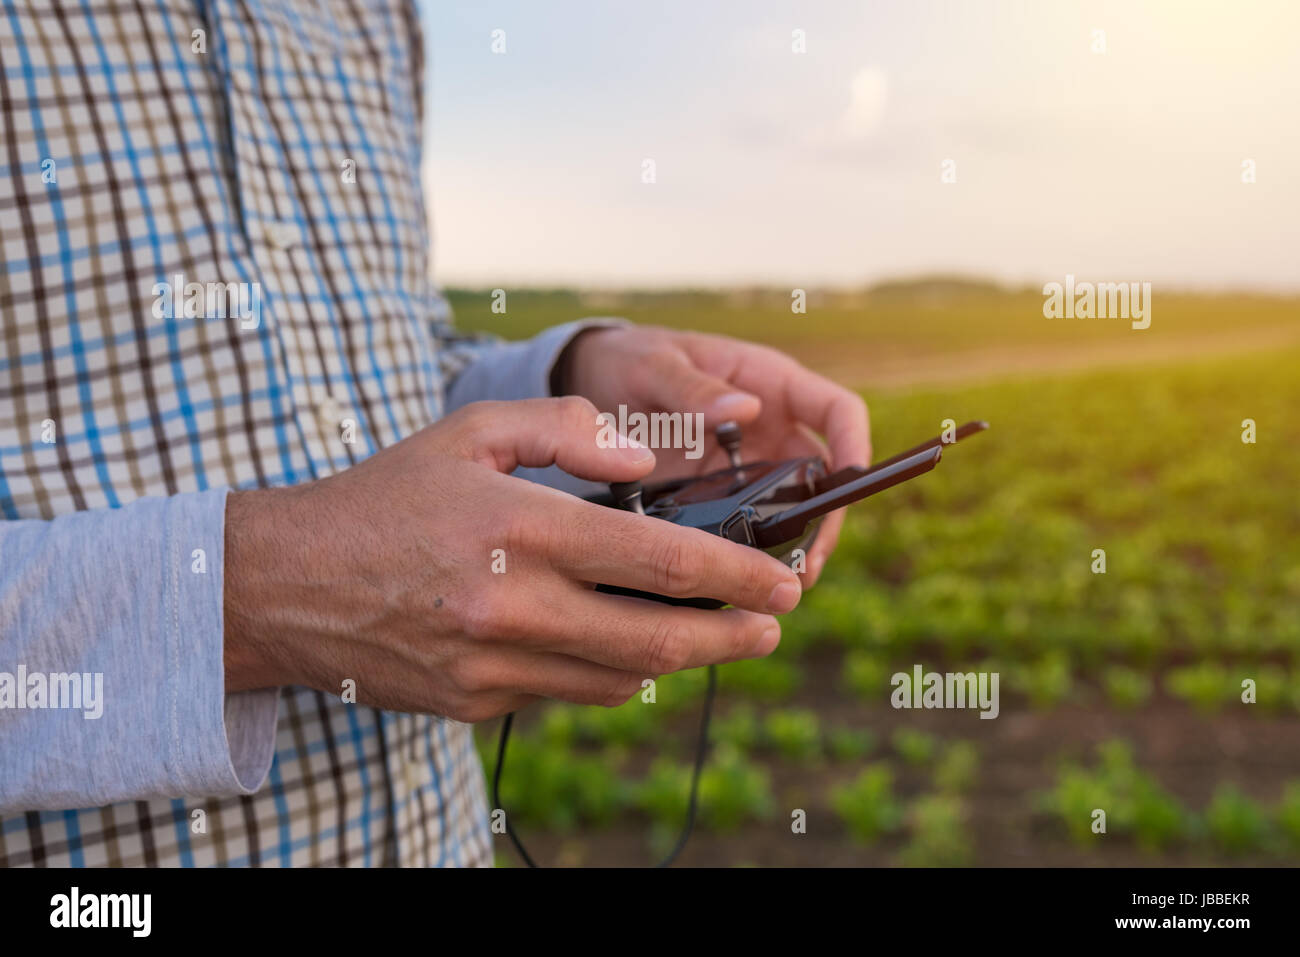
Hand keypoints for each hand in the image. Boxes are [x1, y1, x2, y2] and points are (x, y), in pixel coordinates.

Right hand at [222, 397, 802, 720]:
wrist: (284, 584)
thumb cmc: (385, 497)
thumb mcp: (470, 431)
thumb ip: (566, 428)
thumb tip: (648, 462)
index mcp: (521, 528)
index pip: (659, 558)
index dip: (736, 574)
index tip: (783, 581)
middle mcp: (513, 607)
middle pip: (658, 636)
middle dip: (732, 635)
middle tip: (774, 626)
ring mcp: (494, 666)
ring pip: (621, 676)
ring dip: (676, 658)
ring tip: (711, 635)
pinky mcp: (477, 704)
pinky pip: (568, 695)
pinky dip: (609, 673)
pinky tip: (622, 648)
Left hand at [560, 326, 870, 585]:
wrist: (590, 382)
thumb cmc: (629, 360)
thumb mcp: (653, 367)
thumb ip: (692, 388)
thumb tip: (744, 410)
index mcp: (767, 383)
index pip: (836, 410)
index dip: (854, 443)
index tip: (850, 484)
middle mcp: (770, 427)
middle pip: (824, 477)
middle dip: (824, 522)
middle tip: (806, 566)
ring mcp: (749, 465)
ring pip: (794, 510)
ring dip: (794, 547)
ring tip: (779, 587)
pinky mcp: (723, 495)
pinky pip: (751, 526)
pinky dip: (751, 555)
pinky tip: (738, 584)